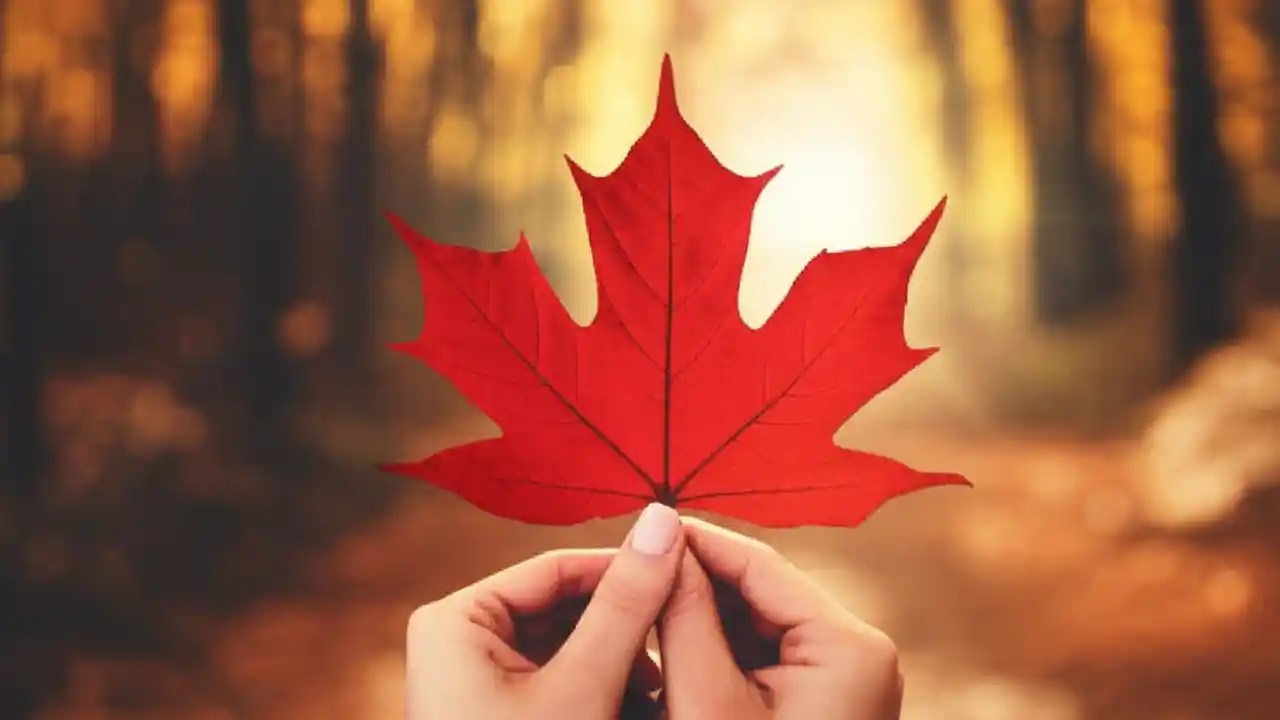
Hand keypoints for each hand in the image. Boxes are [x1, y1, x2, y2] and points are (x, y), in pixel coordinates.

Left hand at [405, 503, 682, 719]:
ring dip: (623, 663)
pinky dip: (603, 689)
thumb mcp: (581, 688)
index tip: (690, 572)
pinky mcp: (496, 710)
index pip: (558, 568)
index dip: (628, 570)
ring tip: (673, 682)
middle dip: (629, 627)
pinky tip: (646, 706)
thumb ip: (623, 606)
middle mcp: (456, 641)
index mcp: (454, 620)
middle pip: (566, 609)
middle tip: (690, 632)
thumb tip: (664, 519)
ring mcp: (475, 679)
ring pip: (569, 648)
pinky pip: (558, 681)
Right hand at [658, 518, 902, 719]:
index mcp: (849, 646)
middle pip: (758, 592)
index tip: (639, 526)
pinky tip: (666, 645)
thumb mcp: (708, 703)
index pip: (760, 563)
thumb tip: (658, 532)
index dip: (693, 540)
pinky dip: (716, 651)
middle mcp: (859, 653)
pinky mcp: (823, 699)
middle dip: (691, 581)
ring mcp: (844, 677)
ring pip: (755, 622)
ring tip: (638, 603)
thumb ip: (684, 614)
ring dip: (698, 615)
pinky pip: (763, 655)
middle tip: (626, 566)